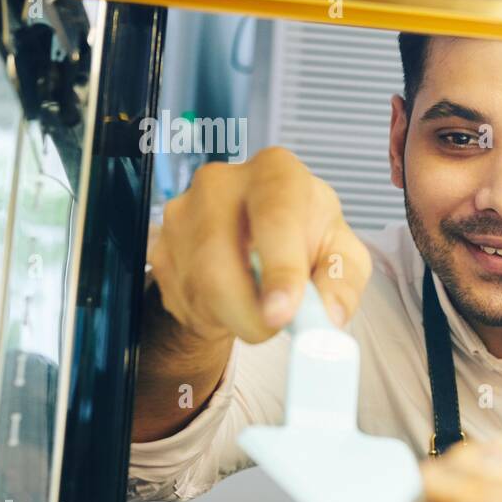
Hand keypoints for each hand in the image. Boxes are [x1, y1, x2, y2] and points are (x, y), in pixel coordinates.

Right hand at [149, 147, 371, 345]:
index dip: (279, 268)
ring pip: (198, 287)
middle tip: (274, 328)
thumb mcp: (340, 254)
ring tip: (259, 308)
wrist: (260, 240)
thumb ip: (342, 282)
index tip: (283, 312)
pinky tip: (231, 302)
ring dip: (233, 317)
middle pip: (219, 258)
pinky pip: (182, 298)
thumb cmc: (306, 237)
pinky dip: (211, 316)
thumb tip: (329, 316)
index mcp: (276, 172)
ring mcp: (182, 213)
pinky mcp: (160, 246)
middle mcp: (221, 183)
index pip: (275, 215)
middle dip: (248, 311)